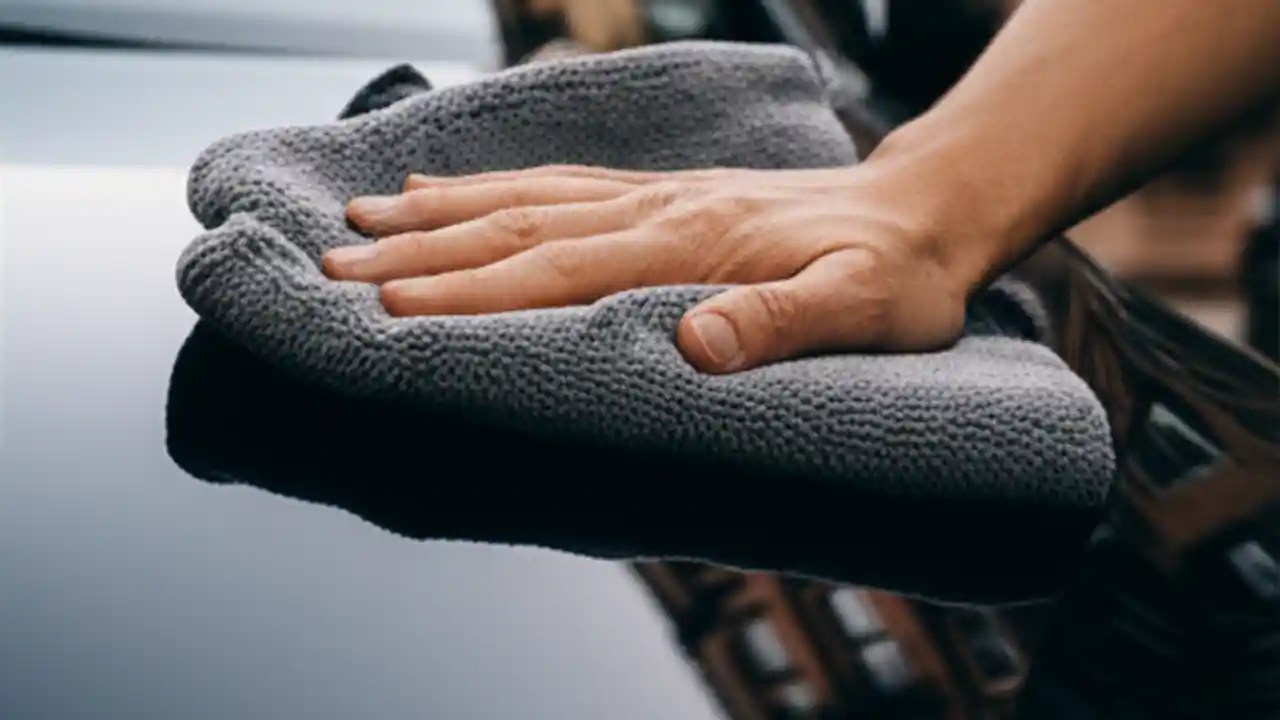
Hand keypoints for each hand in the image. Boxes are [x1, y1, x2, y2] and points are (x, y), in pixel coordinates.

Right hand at [323, 162, 983, 373]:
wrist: (924, 208)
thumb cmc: (897, 275)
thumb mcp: (864, 308)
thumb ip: (781, 321)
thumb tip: (695, 345)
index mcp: (688, 244)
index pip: (556, 271)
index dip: (470, 292)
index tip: (388, 308)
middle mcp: (653, 211)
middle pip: (516, 230)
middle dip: (419, 254)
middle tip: (330, 269)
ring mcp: (651, 197)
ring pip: (522, 201)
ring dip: (437, 215)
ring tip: (358, 222)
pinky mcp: (657, 195)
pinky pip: (556, 185)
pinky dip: (490, 189)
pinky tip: (446, 190)